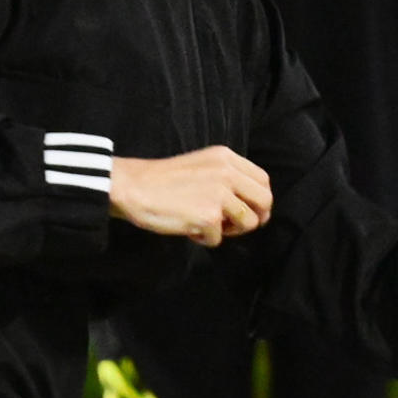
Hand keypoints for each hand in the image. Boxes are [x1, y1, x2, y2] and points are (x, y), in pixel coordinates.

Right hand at [109, 148, 271, 245]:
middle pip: (265, 202)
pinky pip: (220, 238)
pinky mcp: (209, 216)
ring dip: (228, 230)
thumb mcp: (203, 165)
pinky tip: (188, 228)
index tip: (248, 211)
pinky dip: (204, 239)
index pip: (263, 181)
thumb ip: (228, 178)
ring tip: (205, 224)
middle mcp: (227, 173)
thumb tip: (252, 205)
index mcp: (226, 158)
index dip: (259, 200)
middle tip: (233, 225)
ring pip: (248, 223)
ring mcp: (220, 194)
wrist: (132, 187)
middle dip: (254, 218)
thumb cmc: (163, 181)